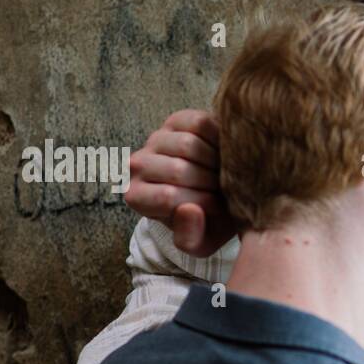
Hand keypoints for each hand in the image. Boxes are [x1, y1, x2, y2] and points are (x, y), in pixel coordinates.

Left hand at [125, 109, 236, 255]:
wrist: (218, 195)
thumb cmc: (208, 222)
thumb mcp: (202, 243)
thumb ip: (190, 238)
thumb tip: (189, 210)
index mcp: (137, 198)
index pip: (169, 197)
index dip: (202, 203)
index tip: (218, 209)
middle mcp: (137, 165)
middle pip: (178, 170)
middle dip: (211, 182)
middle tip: (225, 190)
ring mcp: (155, 140)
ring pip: (189, 145)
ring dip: (216, 161)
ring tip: (225, 173)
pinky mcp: (176, 120)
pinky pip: (199, 123)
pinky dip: (218, 137)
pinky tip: (223, 152)